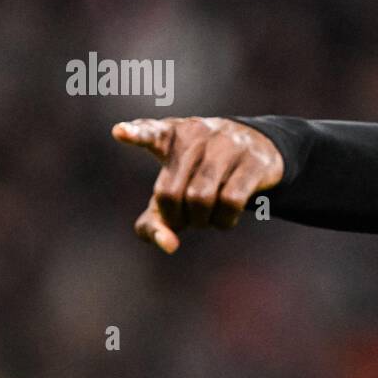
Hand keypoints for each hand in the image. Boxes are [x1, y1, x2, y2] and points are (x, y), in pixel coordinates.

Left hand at [112, 116, 283, 252]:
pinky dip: (224, 221)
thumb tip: (169, 245)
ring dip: (201, 222)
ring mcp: (227, 145)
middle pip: (170, 193)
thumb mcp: (176, 190)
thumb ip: (156, 221)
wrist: (257, 147)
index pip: (150, 132)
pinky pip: (231, 200)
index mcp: (170, 135)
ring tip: (206, 219)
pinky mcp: (253, 160)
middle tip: (187, 221)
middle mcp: (197, 135)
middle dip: (177, 219)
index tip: (120, 132)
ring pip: (201, 198)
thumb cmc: (202, 174)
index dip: (136, 134)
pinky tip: (225, 220)